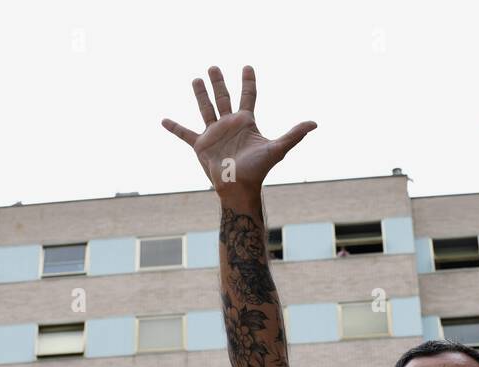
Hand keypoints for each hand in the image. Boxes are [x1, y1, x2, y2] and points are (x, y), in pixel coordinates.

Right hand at [162, 65, 315, 197]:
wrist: (239, 188)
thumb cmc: (258, 170)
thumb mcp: (277, 149)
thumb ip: (294, 135)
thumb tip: (314, 123)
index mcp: (246, 122)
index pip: (248, 96)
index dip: (249, 81)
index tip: (248, 67)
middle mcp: (229, 125)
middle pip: (224, 97)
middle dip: (218, 81)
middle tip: (214, 67)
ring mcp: (214, 134)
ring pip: (205, 108)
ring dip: (200, 94)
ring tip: (195, 79)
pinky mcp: (201, 146)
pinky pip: (185, 134)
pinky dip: (174, 128)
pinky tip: (163, 120)